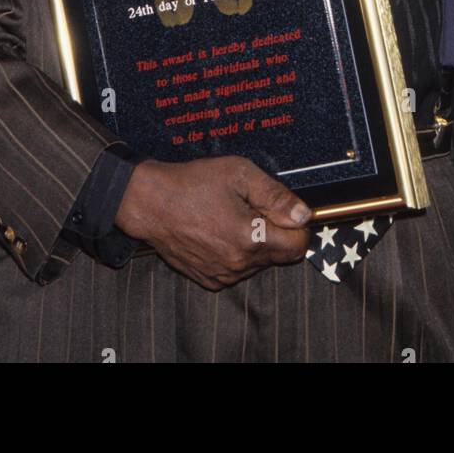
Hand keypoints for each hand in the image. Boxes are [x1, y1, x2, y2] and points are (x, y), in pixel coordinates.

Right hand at [114, 156, 311, 289]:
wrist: (150, 203)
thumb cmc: (192, 183)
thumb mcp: (239, 173)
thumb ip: (275, 195)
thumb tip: (303, 214)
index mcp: (251, 239)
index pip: (298, 246)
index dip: (296, 225)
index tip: (282, 209)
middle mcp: (239, 265)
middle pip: (279, 255)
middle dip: (275, 232)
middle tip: (251, 207)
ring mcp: (223, 276)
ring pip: (258, 263)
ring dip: (255, 243)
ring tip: (231, 216)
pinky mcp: (208, 279)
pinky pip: (237, 270)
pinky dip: (236, 253)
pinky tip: (219, 230)